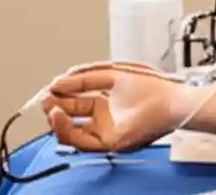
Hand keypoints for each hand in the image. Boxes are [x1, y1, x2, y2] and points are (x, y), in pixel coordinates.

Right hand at [39, 63, 195, 151]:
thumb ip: (84, 77)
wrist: (172, 100)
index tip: (49, 87)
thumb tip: (58, 82)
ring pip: (72, 131)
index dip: (61, 94)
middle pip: (71, 115)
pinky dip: (67, 129)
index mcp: (106, 99)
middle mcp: (104, 116)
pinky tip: (59, 115)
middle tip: (43, 99)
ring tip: (49, 107)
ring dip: (57, 120)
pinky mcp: (109, 142)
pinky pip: (81, 140)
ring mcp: (106, 129)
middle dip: (54, 107)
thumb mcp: (111, 73)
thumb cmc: (151, 85)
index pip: (76, 99)